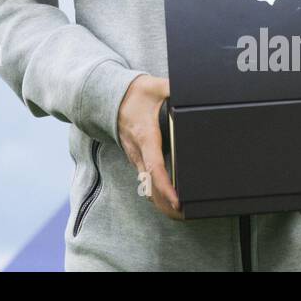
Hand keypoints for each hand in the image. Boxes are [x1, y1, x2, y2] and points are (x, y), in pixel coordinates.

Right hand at [118, 74, 182, 219]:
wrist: (107, 96)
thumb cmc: (133, 93)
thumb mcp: (153, 86)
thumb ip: (172, 87)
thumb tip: (192, 88)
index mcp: (145, 136)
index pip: (154, 166)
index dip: (165, 186)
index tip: (177, 201)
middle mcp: (138, 151)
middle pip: (150, 186)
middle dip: (165, 204)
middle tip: (186, 215)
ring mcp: (135, 157)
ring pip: (146, 187)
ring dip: (160, 203)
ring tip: (181, 213)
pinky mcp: (136, 158)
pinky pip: (145, 181)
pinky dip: (156, 194)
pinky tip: (169, 199)